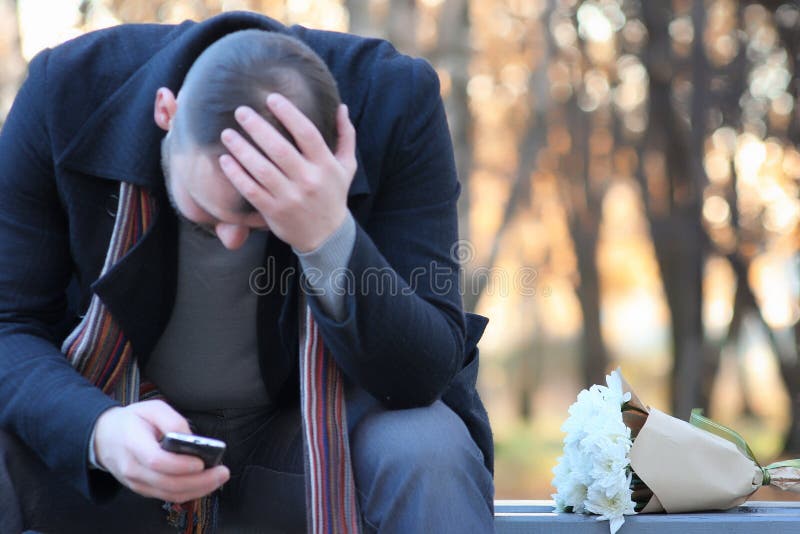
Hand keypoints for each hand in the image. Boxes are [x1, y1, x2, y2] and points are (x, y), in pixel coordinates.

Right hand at [93, 400, 228, 502]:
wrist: (104, 437)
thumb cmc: (131, 421)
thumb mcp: (152, 408)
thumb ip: (172, 420)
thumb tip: (190, 437)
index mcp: (133, 443)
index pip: (156, 461)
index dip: (180, 465)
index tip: (201, 462)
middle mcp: (133, 468)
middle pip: (167, 482)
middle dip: (198, 481)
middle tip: (221, 472)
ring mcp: (136, 482)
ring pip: (169, 494)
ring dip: (198, 490)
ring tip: (219, 478)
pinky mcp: (142, 489)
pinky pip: (167, 496)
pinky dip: (189, 493)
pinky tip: (205, 484)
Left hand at [218, 94, 356, 252]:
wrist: (327, 237)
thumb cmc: (333, 195)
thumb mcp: (346, 167)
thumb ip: (345, 136)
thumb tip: (341, 107)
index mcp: (325, 165)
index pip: (307, 134)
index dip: (289, 114)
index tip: (271, 98)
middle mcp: (308, 180)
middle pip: (279, 149)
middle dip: (258, 127)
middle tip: (241, 111)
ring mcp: (290, 197)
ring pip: (262, 169)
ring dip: (242, 150)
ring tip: (227, 134)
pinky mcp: (274, 212)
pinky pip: (252, 190)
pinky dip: (237, 175)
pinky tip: (225, 160)